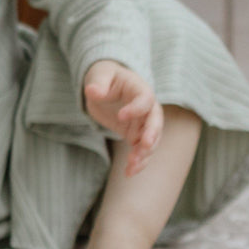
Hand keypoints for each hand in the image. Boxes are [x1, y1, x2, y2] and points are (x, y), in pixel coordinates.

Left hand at [83, 59, 162, 175]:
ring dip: (144, 153)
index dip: (136, 108)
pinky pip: (140, 149)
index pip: (145, 99)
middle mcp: (147, 107)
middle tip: (143, 145)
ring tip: (132, 165)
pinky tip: (129, 172)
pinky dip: (137, 161)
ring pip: (150, 140)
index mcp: (140, 89)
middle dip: (151, 134)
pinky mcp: (135, 134)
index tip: (121, 116)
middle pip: (155, 122)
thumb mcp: (99, 76)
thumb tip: (92, 91)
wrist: (106, 85)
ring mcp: (143, 123)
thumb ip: (97, 84)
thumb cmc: (104, 77)